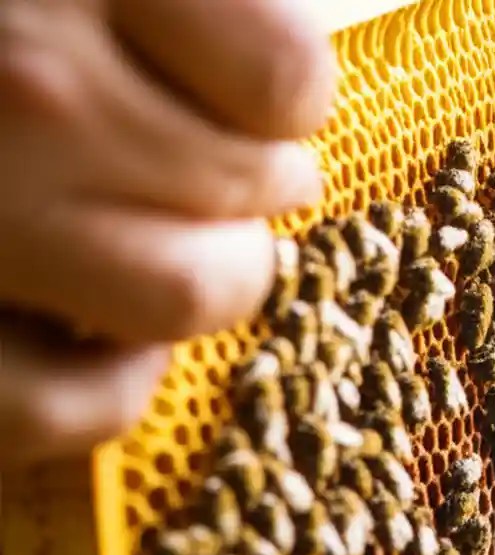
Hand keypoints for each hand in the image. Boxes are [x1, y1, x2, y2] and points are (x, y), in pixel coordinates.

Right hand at [0, 0, 335, 468]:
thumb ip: (195, 13)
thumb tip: (293, 91)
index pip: (288, 83)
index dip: (287, 108)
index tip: (257, 112)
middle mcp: (29, 92)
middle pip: (253, 190)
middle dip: (258, 198)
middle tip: (222, 186)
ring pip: (192, 295)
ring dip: (209, 285)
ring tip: (177, 253)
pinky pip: (71, 405)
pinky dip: (107, 391)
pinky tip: (94, 336)